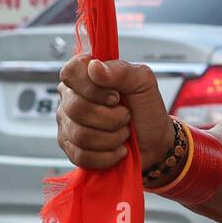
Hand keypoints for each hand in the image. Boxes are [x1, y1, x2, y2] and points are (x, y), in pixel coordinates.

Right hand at [56, 54, 173, 171]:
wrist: (154, 142)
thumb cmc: (146, 108)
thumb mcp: (143, 82)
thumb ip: (121, 71)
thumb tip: (94, 67)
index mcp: (85, 75)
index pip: (71, 72)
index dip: (93, 87)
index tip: (115, 96)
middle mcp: (70, 97)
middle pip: (76, 108)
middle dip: (111, 117)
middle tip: (126, 116)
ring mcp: (67, 124)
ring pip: (80, 135)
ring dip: (112, 137)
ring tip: (124, 132)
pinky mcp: (70, 149)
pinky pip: (81, 156)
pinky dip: (107, 156)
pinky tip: (118, 149)